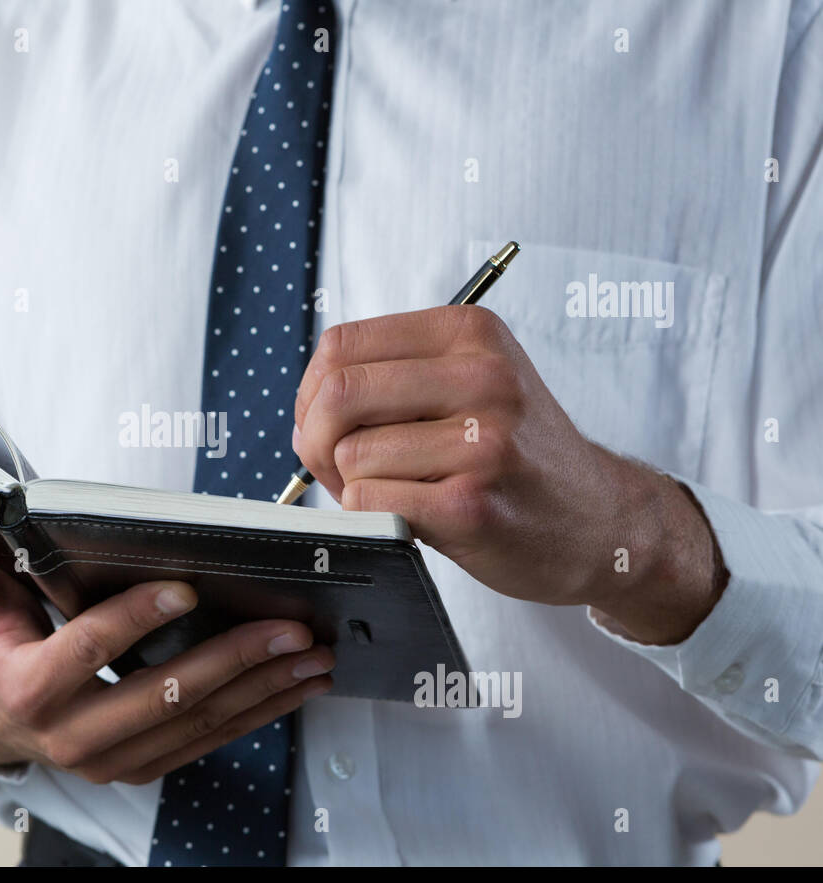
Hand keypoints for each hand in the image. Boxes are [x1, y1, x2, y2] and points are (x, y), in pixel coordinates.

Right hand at [0, 519, 333, 782]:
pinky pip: (207, 742)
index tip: (187, 588)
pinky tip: (293, 687)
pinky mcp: (141, 766)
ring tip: (310, 657)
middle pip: (165, 695)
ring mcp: (113, 759)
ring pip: (199, 724)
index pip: (90, 649)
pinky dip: (256, 714)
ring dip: (262, 690)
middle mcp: (73, 735)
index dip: (138, 618)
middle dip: (235, 660)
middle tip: (289, 629)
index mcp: (29, 690)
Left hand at [292, 306, 723, 644]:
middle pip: (337, 393)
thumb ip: (394, 377)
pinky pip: (370, 502)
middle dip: (315, 438)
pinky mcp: (472, 505)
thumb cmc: (521, 456)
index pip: (342, 344)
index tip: (323, 424)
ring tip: (393, 492)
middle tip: (335, 466)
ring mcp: (482, 441)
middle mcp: (482, 376)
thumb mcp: (474, 383)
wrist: (603, 522)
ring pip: (350, 454)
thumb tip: (306, 409)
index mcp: (470, 333)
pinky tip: (412, 515)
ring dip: (350, 484)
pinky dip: (371, 515)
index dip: (311, 391)